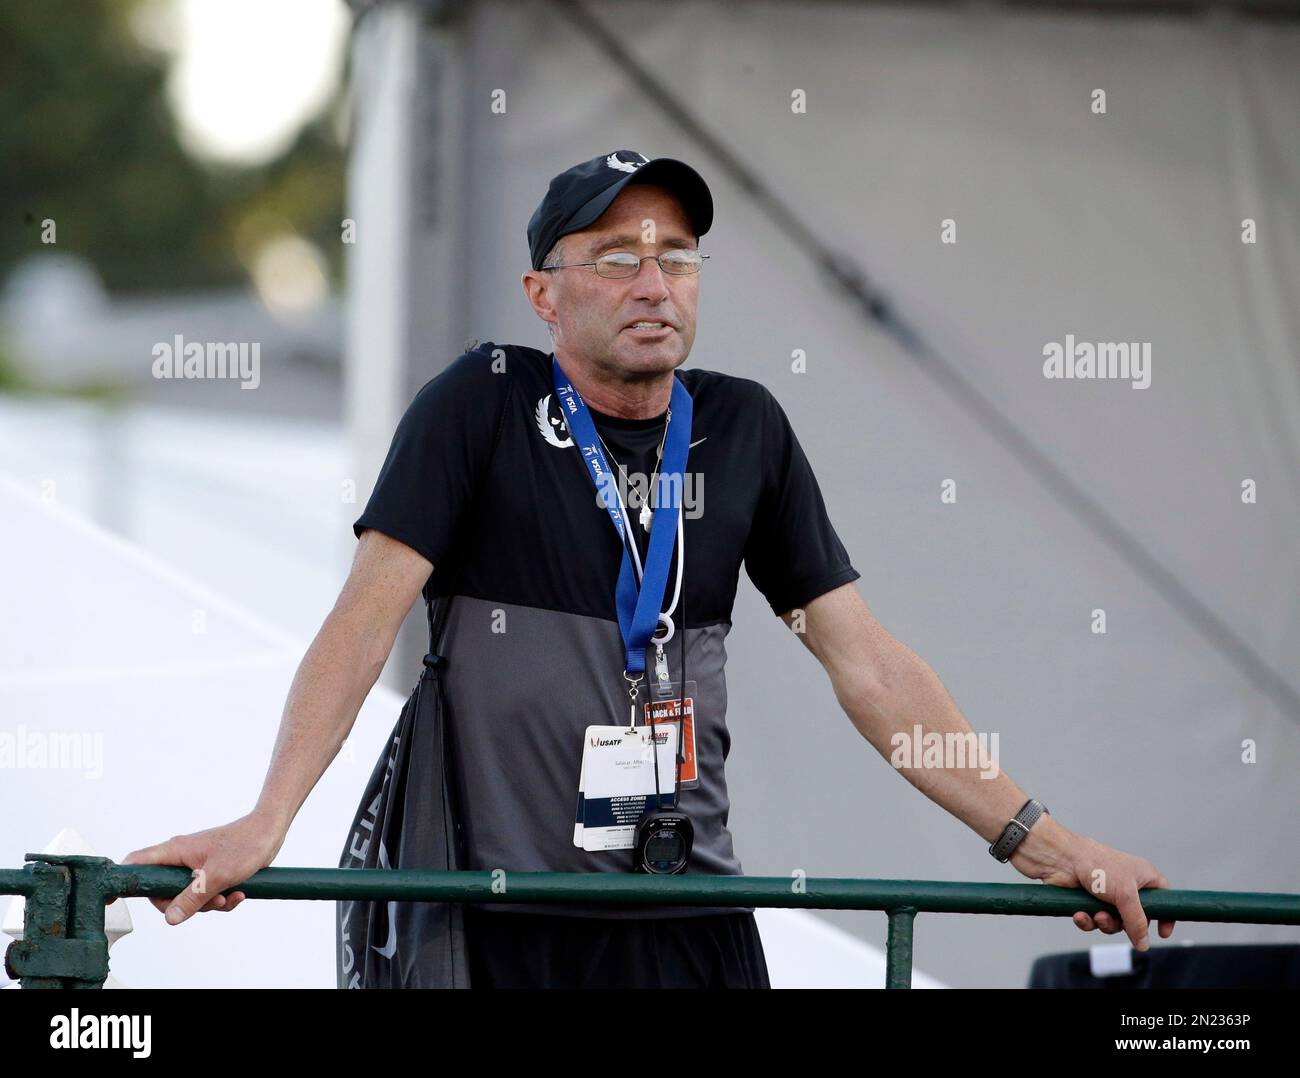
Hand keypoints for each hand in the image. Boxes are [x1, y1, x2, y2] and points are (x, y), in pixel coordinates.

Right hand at [116, 812, 285, 924]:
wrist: (270, 832)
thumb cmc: (245, 845)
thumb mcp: (216, 877)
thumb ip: (191, 899)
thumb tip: (169, 918)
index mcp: (174, 851)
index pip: (137, 863)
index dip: (122, 880)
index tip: (112, 897)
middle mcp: (180, 858)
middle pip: (162, 891)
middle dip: (184, 905)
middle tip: (207, 903)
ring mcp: (194, 865)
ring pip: (186, 896)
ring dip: (208, 904)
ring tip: (228, 897)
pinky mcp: (210, 871)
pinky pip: (205, 894)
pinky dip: (220, 898)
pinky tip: (238, 894)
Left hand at [1010, 819, 1175, 951]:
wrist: (1059, 858)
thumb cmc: (1096, 866)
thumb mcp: (1126, 895)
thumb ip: (1138, 921)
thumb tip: (1144, 944)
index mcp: (1142, 876)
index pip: (1163, 898)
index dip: (1165, 915)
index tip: (1162, 933)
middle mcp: (1125, 885)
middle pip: (1135, 917)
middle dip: (1124, 924)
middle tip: (1117, 920)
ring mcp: (1105, 893)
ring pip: (1112, 922)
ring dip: (1104, 923)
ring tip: (1096, 915)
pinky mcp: (1086, 900)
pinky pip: (1092, 920)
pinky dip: (1087, 920)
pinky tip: (1079, 914)